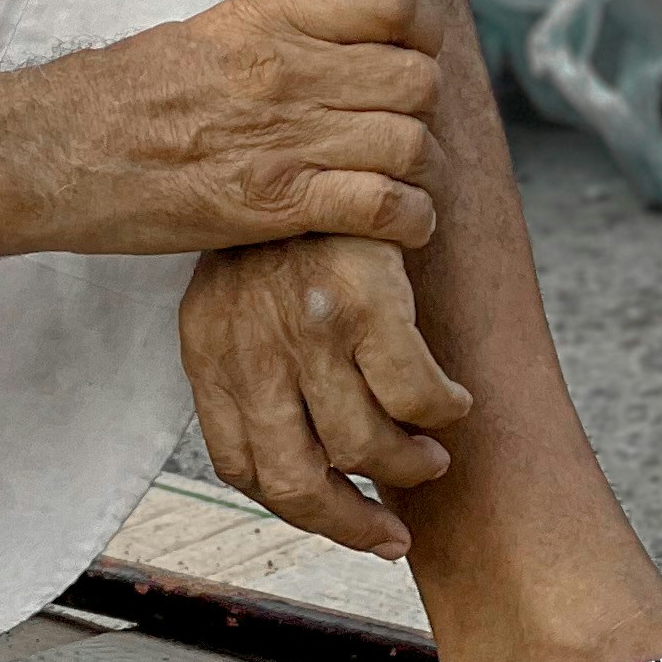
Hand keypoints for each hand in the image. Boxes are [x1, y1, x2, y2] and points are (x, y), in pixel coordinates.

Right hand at [35, 0, 446, 260]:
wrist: (52, 151)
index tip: (416, 59)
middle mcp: (284, 70)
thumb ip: (273, 37)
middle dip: (427, 112)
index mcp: (266, 19)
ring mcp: (283, 138)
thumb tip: (330, 49)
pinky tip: (399, 228)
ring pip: (411, 143)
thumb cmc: (117, 98)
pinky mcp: (275, 205)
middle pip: (416, 79)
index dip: (424, 34)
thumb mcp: (201, 37)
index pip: (392, 4)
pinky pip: (383, 207)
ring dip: (426, 173)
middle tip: (410, 136)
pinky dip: (410, 221)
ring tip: (412, 190)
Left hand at [182, 235, 467, 559]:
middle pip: (295, 481)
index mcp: (206, 347)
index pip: (240, 464)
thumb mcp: (238, 289)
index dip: (296, 506)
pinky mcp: (364, 302)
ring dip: (407, 467)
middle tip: (393, 534)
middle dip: (351, 524)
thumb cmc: (286, 220)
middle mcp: (247, 346)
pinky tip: (454, 401)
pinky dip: (443, 412)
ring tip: (430, 456)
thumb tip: (308, 455)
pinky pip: (416, 396)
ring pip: (363, 448)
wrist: (314, 127)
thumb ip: (255, 362)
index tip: (342, 519)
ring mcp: (305, 326)